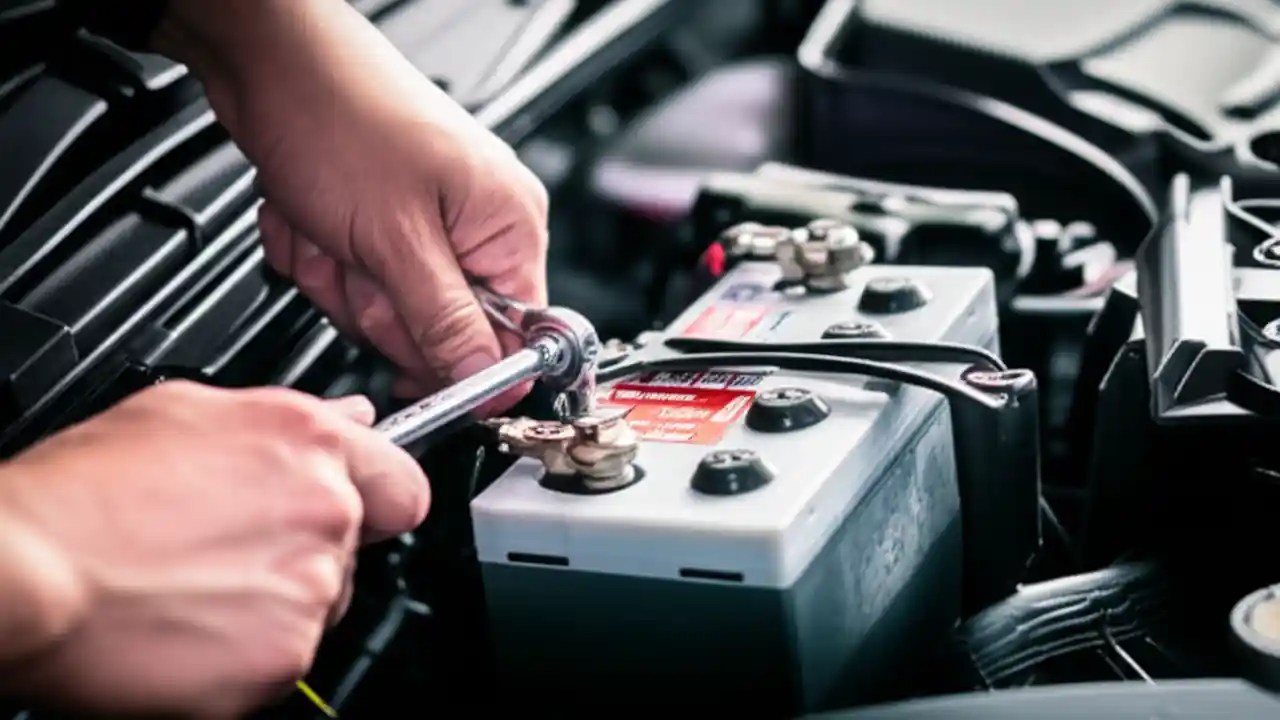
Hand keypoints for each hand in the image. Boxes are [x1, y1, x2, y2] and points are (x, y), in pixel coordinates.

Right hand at [0, 381, 428, 717]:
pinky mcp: (284, 658)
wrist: (20, 574)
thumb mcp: (183, 412)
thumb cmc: (80, 496)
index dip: (378, 496)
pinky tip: (190, 623)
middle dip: (308, 548)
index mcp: (307, 443)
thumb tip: (352, 420)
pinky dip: (248, 651)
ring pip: (324, 602)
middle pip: (356, 546)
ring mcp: (309, 589)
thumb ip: (289, 417)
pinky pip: (288, 656)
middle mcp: (324, 511)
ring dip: (276, 599)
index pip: (402, 480)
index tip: (359, 508)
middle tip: (230, 547)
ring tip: (194, 583)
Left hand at [156, 0, 549, 409]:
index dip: (465, 366)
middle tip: (357, 262)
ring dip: (341, 279)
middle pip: (443, 330)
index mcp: (509, 225)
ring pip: (388, 310)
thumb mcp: (397, 239)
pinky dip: (320, 259)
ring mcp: (428, 223)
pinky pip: (355, 281)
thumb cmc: (342, 118)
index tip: (421, 379)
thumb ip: (445, 321)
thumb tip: (486, 378)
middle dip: (380, 307)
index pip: (516, 336)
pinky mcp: (384, 222)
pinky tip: (310, 220)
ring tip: (328, 229)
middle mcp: (478, 225)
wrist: (269, 64)